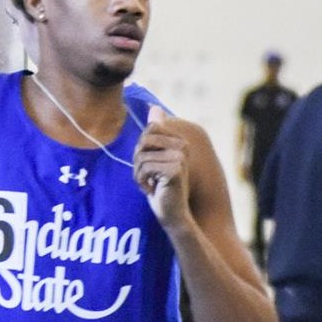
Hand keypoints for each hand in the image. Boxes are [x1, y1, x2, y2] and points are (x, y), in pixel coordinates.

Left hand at [133, 105, 190, 229]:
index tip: (150, 165)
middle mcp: (183, 146)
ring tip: (150, 185)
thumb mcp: (153, 158)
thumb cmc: (161, 188)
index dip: (142, 148)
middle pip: (144, 140)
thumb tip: (153, 107)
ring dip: (139, 174)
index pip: (150, 129)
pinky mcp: (175, 170)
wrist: (172, 214)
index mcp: (179, 141)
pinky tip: (152, 190)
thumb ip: (153, 134)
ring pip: (141, 156)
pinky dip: (142, 182)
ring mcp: (180, 157)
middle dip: (138, 160)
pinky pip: (145, 168)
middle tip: (148, 177)